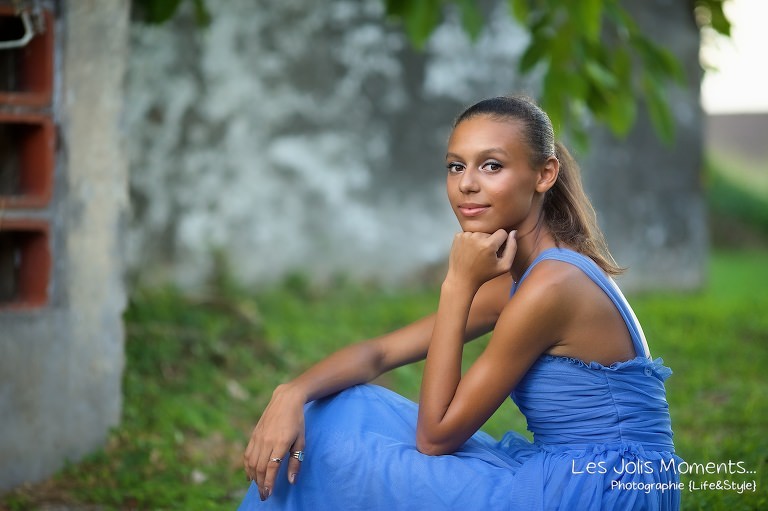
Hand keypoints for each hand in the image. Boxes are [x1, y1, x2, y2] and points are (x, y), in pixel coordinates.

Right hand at [243, 384, 305, 500]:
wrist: (285, 400)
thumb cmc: (297, 421)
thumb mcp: (301, 441)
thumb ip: (295, 461)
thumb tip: (291, 481)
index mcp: (281, 443)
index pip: (271, 468)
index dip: (268, 483)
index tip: (268, 494)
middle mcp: (267, 440)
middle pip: (259, 468)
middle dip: (260, 484)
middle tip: (263, 495)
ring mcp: (259, 437)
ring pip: (251, 462)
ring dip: (253, 477)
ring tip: (258, 487)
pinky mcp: (254, 434)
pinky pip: (247, 454)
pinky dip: (247, 466)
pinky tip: (250, 475)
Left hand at [445, 229, 516, 289]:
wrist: (462, 279)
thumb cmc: (484, 274)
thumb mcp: (504, 266)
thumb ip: (512, 248)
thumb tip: (513, 232)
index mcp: (489, 244)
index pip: (502, 232)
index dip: (502, 242)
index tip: (496, 251)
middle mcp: (476, 237)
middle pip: (490, 233)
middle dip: (490, 242)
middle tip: (485, 255)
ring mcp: (466, 236)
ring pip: (480, 233)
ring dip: (480, 241)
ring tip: (477, 254)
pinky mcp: (458, 236)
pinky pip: (470, 234)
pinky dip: (471, 240)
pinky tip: (469, 251)